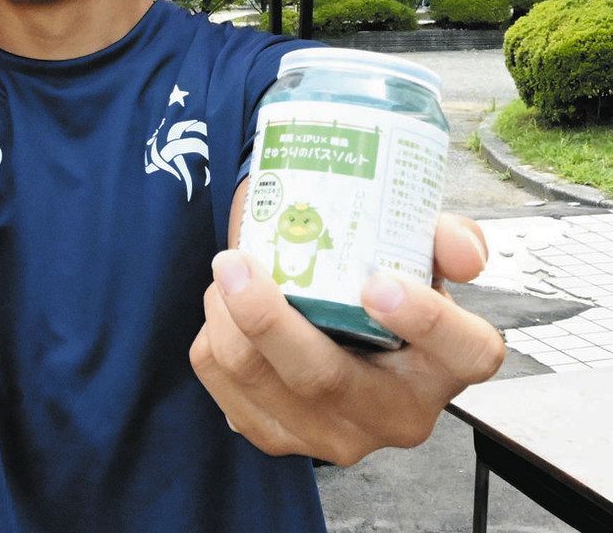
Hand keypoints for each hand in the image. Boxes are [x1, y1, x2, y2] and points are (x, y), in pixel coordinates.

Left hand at [189, 212, 504, 465]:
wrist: (338, 323)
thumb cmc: (382, 285)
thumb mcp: (422, 254)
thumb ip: (446, 239)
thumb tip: (461, 254)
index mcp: (449, 365)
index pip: (462, 353)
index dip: (424, 320)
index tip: (378, 282)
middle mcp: (396, 414)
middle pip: (325, 378)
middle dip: (267, 318)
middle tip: (235, 262)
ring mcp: (335, 434)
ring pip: (261, 382)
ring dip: (226, 319)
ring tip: (227, 272)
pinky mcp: (278, 436)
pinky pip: (226, 390)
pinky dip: (213, 339)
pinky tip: (223, 309)